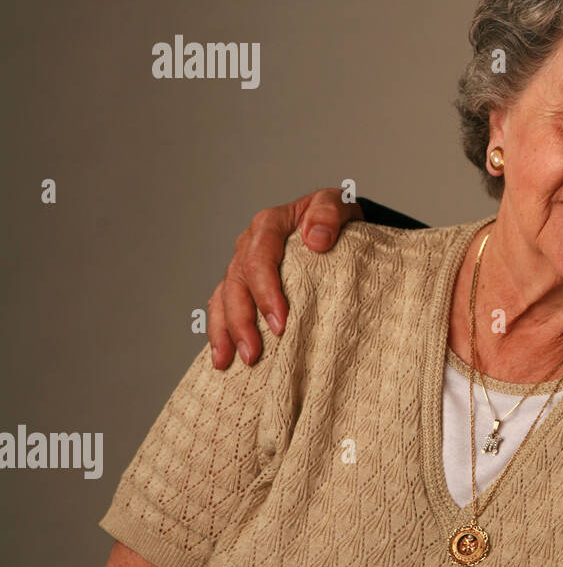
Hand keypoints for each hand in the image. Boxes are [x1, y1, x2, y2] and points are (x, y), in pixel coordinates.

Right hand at [207, 188, 361, 367]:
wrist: (333, 224)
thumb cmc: (335, 217)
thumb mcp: (339, 204)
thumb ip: (329, 214)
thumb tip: (317, 239)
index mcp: (269, 225)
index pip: (260, 260)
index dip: (266, 293)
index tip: (281, 323)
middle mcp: (249, 244)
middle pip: (236, 284)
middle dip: (242, 321)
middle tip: (253, 354)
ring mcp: (242, 265)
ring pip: (223, 298)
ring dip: (225, 332)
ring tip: (229, 362)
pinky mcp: (243, 284)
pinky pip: (223, 307)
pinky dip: (220, 332)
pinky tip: (222, 358)